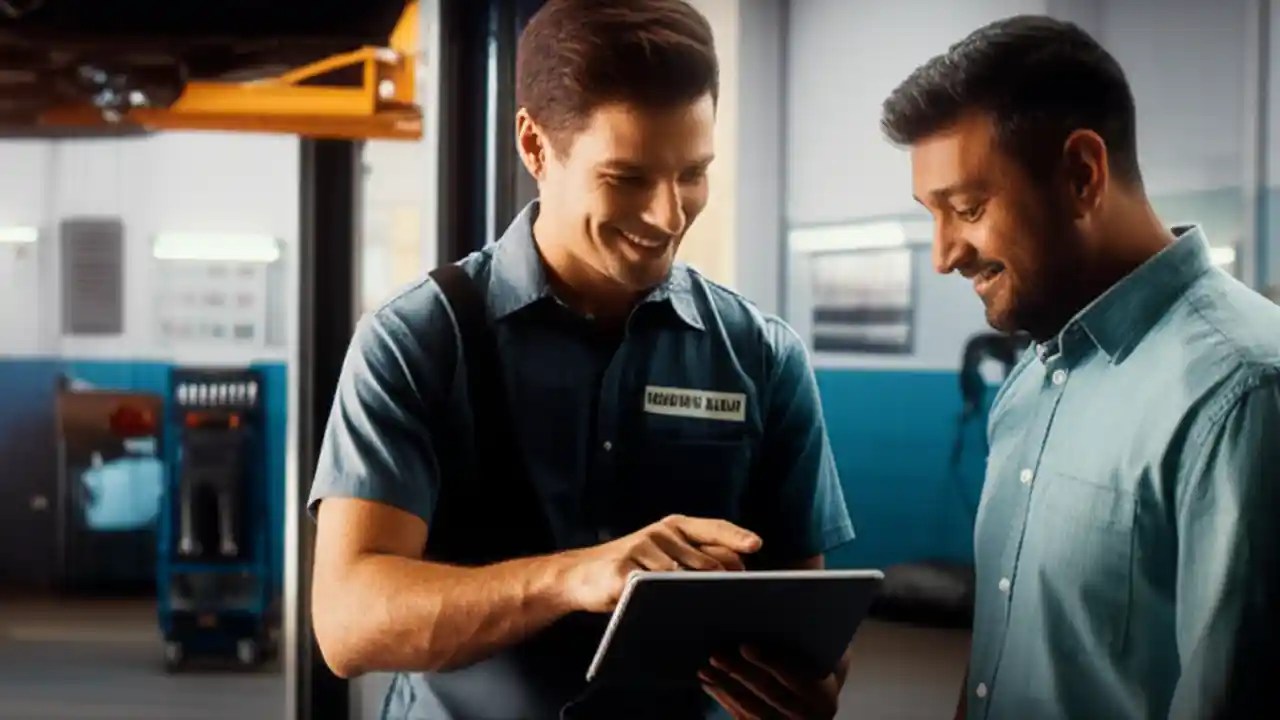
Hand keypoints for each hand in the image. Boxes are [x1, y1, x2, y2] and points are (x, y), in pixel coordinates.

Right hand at [558, 514, 761, 612]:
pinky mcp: (622, 570)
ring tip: (700, 610)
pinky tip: (666, 609)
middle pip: (706, 560)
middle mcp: (660, 533)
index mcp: (674, 526)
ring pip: (682, 577)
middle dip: (722, 582)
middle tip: (735, 599)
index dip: (736, 537)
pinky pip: (652, 588)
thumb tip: (738, 568)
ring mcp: (640, 549)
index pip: (713, 528)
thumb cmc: (631, 568)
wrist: (579, 575)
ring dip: (693, 595)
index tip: (756, 546)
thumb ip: (696, 557)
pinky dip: (662, 599)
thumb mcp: (664, 555)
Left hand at [700, 645, 839, 719]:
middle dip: (739, 673)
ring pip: (749, 706)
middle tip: (716, 654)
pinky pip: (740, 715)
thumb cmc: (820, 661)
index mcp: (823, 695)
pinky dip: (722, 697)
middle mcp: (805, 715)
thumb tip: (784, 609)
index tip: (746, 645)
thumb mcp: (828, 651)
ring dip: (724, 685)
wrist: (819, 696)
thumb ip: (811, 638)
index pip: (796, 678)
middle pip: (768, 693)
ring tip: (705, 668)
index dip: (770, 662)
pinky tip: (708, 681)